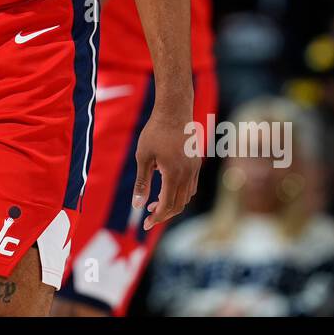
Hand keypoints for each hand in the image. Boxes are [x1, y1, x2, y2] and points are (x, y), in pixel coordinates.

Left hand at [133, 109, 199, 229]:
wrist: (174, 111)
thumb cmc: (155, 132)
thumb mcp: (143, 157)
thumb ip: (142, 182)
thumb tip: (137, 206)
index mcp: (174, 174)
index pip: (167, 205)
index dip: (156, 217)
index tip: (145, 224)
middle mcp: (188, 174)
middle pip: (179, 205)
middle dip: (163, 214)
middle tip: (148, 218)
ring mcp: (194, 168)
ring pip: (187, 197)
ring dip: (172, 204)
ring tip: (154, 204)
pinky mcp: (196, 163)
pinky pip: (191, 186)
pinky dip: (180, 194)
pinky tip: (167, 189)